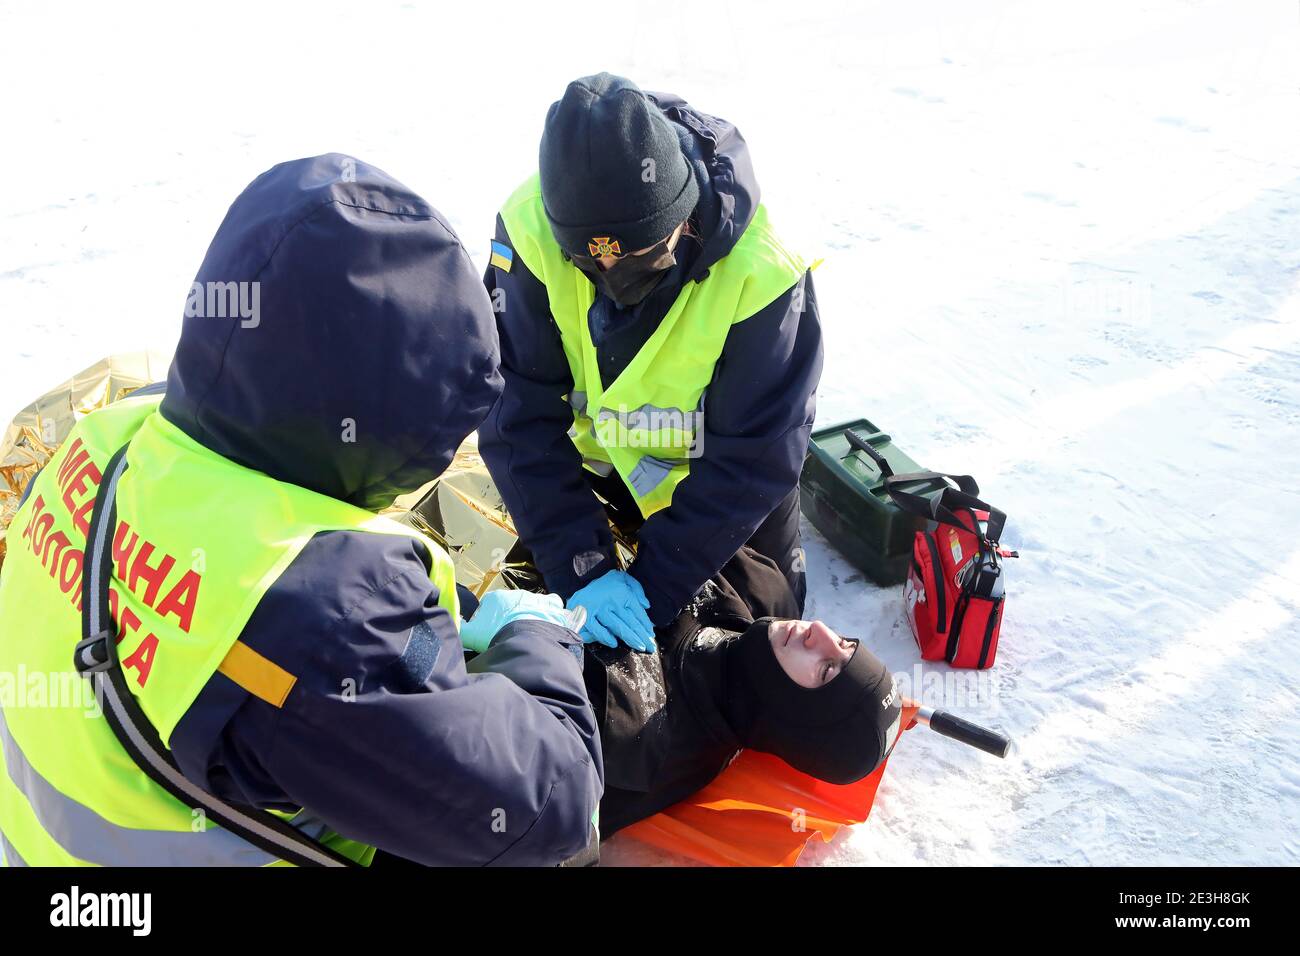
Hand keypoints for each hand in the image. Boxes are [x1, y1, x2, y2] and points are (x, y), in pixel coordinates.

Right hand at [459, 589, 577, 652]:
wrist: (525, 639)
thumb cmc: (496, 635)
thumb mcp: (471, 635)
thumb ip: (460, 629)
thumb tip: (452, 625)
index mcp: (494, 597)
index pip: (486, 607)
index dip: (485, 621)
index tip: (488, 635)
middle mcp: (514, 593)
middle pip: (507, 606)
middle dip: (506, 618)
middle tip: (506, 635)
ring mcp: (533, 598)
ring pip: (529, 604)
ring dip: (527, 614)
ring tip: (526, 631)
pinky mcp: (550, 605)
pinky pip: (552, 604)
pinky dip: (550, 610)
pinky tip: (546, 620)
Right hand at [567, 569, 656, 652]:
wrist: (580, 581)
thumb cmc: (605, 583)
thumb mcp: (622, 578)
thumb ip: (636, 588)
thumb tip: (646, 605)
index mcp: (622, 592)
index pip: (638, 612)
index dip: (646, 625)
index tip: (652, 635)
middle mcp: (611, 600)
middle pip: (630, 621)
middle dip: (642, 636)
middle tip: (651, 647)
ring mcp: (598, 609)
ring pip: (617, 627)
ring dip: (630, 638)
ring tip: (640, 647)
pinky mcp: (586, 616)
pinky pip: (597, 629)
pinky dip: (605, 637)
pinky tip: (614, 643)